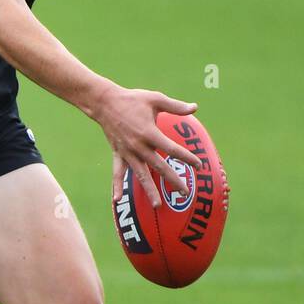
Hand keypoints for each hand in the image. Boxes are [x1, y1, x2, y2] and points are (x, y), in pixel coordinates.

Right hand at [91, 85, 201, 208]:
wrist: (104, 102)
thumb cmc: (132, 100)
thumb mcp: (155, 99)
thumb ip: (175, 106)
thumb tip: (195, 107)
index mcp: (149, 133)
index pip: (172, 149)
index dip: (186, 157)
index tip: (198, 165)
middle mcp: (138, 146)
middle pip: (159, 167)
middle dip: (173, 180)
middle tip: (185, 192)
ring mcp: (127, 152)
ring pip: (141, 175)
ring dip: (149, 190)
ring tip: (158, 205)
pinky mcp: (118, 154)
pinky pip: (117, 173)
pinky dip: (116, 186)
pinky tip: (117, 200)